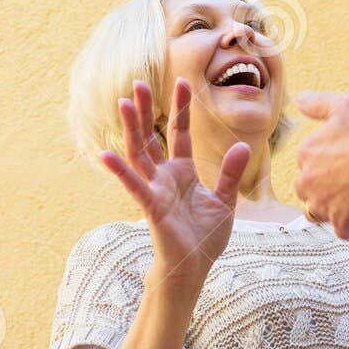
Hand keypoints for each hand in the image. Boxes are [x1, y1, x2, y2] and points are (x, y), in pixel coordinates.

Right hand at [99, 79, 249, 293]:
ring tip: (124, 103)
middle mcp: (164, 176)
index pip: (179, 133)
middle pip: (152, 137)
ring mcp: (155, 190)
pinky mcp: (151, 207)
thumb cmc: (205, 236)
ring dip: (132, 129)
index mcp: (182, 172)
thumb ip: (231, 173)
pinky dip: (120, 171)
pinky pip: (134, 186)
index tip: (182, 81)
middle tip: (139, 82)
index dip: (181, 109)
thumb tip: (242, 144)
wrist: (194, 267)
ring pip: (139, 154)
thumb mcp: (225, 200)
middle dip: (147, 110)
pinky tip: (106, 154)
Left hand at [294, 89, 348, 238]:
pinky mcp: (344, 226)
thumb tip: (298, 100)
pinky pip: (347, 230)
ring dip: (339, 208)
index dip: (332, 165)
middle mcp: (307, 183)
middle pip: (312, 192)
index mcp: (306, 155)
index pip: (311, 166)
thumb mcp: (344, 105)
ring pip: (325, 213)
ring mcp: (325, 207)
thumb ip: (319, 104)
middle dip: (328, 189)